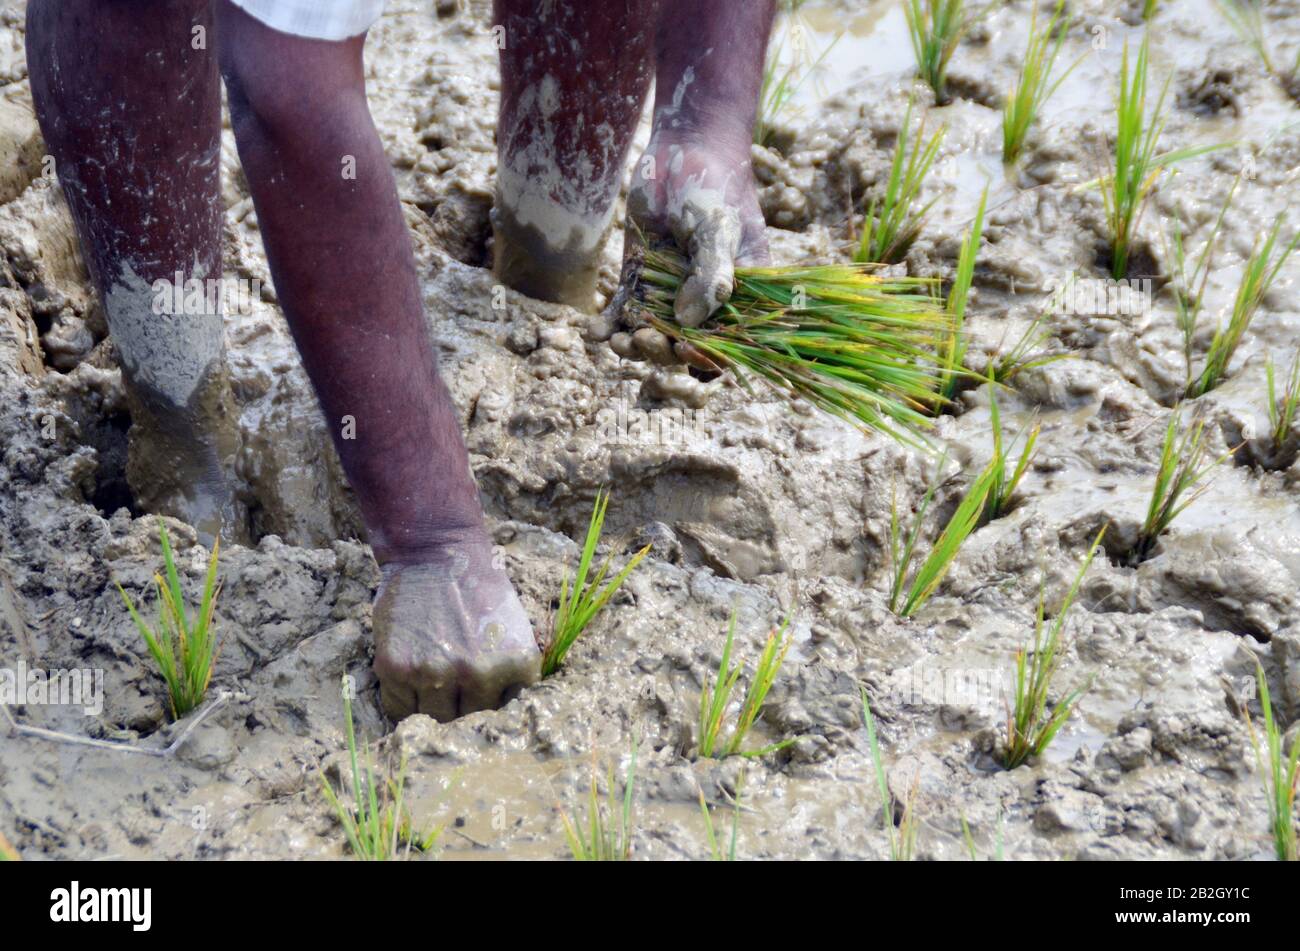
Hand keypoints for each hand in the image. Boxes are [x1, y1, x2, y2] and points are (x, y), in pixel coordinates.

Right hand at [372, 537, 539, 720]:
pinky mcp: (397, 668)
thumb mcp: (516, 628)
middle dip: (460, 707)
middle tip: (452, 687)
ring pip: (433, 719)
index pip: (505, 713)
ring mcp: (435, 673)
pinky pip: (397, 708)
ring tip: (429, 679)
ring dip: (430, 706)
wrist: (436, 554)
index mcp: (516, 663)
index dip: (489, 705)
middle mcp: (478, 674)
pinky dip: (402, 699)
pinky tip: (408, 675)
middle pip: (467, 720)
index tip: (479, 696)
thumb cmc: (479, 589)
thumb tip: (504, 712)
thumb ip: (513, 672)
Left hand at [596, 137, 768, 368]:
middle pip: (683, 344)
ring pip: (653, 333)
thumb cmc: (713, 190)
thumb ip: (710, 276)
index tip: (685, 352)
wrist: (683, 151)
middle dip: (663, 350)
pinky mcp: (639, 278)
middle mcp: (704, 301)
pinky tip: (595, 333)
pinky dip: (609, 325)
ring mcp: (669, 291)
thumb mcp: (719, 231)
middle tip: (644, 340)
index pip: (726, 342)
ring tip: (619, 341)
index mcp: (737, 297)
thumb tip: (686, 323)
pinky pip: (624, 310)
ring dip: (635, 345)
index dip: (707, 357)